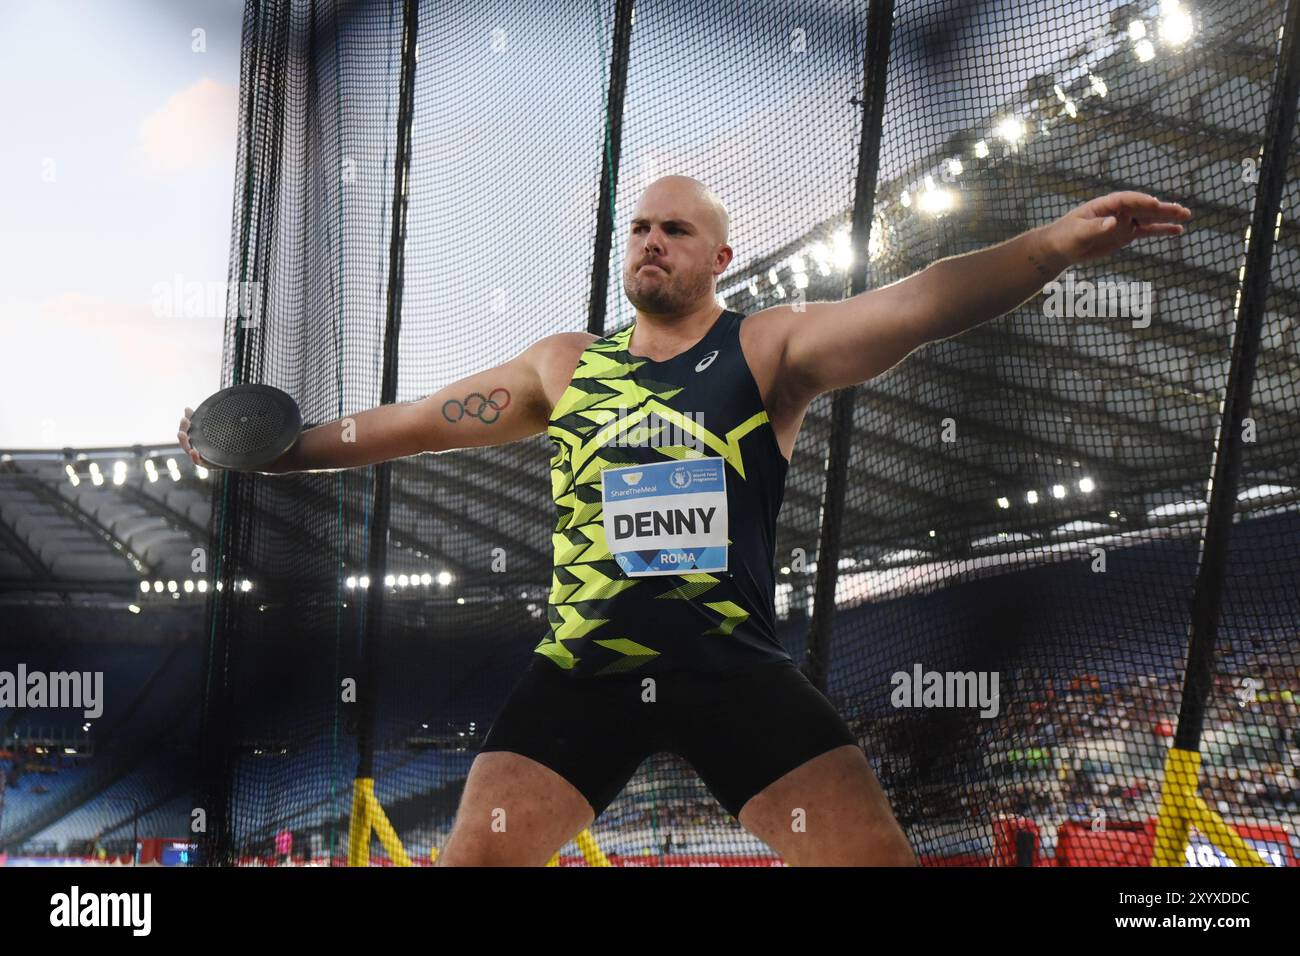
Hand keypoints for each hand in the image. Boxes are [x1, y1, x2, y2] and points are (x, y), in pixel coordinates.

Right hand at [177, 407, 218, 468]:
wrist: (229, 458)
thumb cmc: (214, 442)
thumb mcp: (206, 430)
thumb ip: (197, 420)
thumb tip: (186, 409)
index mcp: (193, 439)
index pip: (185, 432)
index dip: (184, 426)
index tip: (185, 418)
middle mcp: (194, 448)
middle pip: (184, 442)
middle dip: (182, 435)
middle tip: (182, 428)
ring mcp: (198, 457)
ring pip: (188, 451)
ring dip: (185, 444)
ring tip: (184, 436)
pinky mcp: (205, 464)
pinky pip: (198, 462)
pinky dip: (195, 457)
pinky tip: (194, 452)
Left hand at [1047, 191, 1189, 264]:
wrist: (1061, 247)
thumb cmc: (1065, 237)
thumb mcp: (1078, 233)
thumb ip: (1096, 228)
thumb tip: (1115, 222)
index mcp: (1105, 205)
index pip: (1127, 200)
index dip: (1140, 201)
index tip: (1153, 203)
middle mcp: (1118, 211)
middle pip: (1143, 207)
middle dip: (1161, 208)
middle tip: (1181, 210)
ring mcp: (1124, 221)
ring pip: (1149, 218)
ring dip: (1166, 217)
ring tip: (1186, 216)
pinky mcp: (1127, 234)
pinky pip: (1147, 231)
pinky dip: (1161, 230)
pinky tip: (1177, 230)